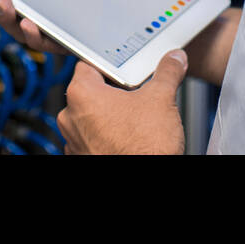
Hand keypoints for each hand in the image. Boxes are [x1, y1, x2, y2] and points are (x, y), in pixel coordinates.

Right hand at [0, 0, 117, 54]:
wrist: (141, 15)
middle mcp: (41, 19)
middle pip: (5, 12)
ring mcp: (54, 34)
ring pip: (22, 31)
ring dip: (8, 16)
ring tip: (3, 1)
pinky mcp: (71, 46)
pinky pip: (50, 44)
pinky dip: (37, 35)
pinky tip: (32, 24)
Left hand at [58, 49, 188, 153]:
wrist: (143, 184)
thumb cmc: (143, 148)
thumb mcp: (162, 99)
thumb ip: (167, 73)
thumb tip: (174, 60)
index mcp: (81, 93)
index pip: (90, 65)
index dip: (112, 66)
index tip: (127, 71)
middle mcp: (70, 117)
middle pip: (91, 92)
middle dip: (113, 93)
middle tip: (136, 96)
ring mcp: (74, 141)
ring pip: (91, 117)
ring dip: (109, 116)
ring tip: (135, 120)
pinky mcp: (82, 158)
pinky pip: (92, 139)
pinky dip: (106, 137)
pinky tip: (128, 138)